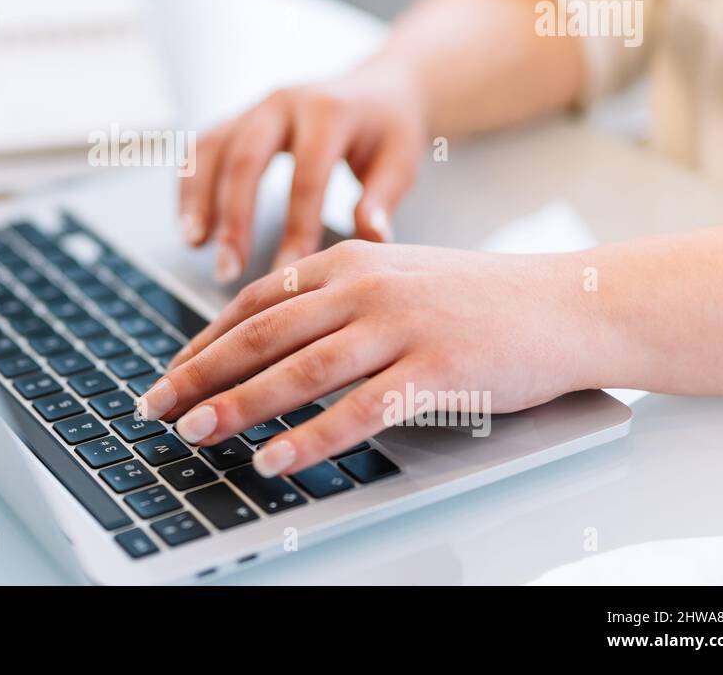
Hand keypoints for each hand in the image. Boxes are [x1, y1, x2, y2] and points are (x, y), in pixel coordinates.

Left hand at [134, 240, 604, 476]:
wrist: (566, 302)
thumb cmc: (476, 297)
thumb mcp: (394, 277)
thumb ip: (332, 298)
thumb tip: (266, 338)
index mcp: (347, 262)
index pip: (254, 303)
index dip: (202, 342)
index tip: (169, 375)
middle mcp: (365, 286)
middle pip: (261, 335)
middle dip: (199, 374)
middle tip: (156, 408)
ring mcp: (400, 326)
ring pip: (299, 369)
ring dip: (238, 405)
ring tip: (194, 434)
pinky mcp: (436, 369)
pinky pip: (359, 410)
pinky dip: (310, 438)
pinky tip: (274, 459)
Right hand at [179, 59, 427, 282]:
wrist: (377, 86)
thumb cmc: (388, 130)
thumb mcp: (401, 160)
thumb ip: (382, 200)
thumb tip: (371, 239)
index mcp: (329, 112)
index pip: (306, 177)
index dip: (295, 228)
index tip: (287, 272)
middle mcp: (284, 103)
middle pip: (246, 159)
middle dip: (234, 218)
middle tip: (229, 269)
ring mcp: (255, 107)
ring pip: (213, 149)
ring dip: (198, 199)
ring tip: (195, 244)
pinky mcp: (238, 117)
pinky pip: (201, 147)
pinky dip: (189, 185)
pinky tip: (190, 224)